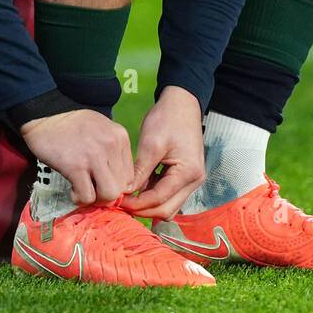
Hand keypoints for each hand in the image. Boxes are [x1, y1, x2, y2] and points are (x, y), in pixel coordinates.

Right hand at [20, 109, 134, 206]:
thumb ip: (113, 151)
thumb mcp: (101, 129)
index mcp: (120, 136)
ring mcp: (94, 155)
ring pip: (109, 194)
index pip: (131, 175)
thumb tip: (119, 182)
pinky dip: (79, 198)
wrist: (44, 115)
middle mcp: (111, 144)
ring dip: (96, 198)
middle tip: (92, 189)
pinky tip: (72, 189)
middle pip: (122, 187)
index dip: (117, 185)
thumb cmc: (72, 126)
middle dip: (107, 194)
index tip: (102, 184)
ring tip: (84, 190)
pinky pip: (87, 196)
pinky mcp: (76, 166)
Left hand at [123, 86, 204, 219]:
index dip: (138, 204)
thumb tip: (126, 193)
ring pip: (168, 205)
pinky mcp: (185, 176)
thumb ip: (140, 171)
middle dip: (143, 210)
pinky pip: (169, 194)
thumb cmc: (168, 118)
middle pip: (167, 209)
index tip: (119, 202)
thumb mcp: (151, 144)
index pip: (160, 199)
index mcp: (188, 173)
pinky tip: (137, 190)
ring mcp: (192, 179)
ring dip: (149, 205)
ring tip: (127, 199)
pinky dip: (154, 196)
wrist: (182, 103)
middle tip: (121, 205)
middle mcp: (194, 180)